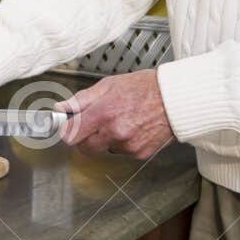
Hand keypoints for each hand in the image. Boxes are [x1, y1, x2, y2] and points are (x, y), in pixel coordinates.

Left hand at [56, 68, 173, 157]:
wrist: (176, 99)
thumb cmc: (145, 88)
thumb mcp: (109, 85)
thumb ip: (82, 99)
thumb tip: (62, 107)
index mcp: (104, 113)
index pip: (71, 135)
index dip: (67, 130)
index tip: (69, 126)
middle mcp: (115, 132)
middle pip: (84, 148)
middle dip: (84, 138)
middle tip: (93, 125)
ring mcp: (128, 145)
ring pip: (104, 149)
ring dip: (106, 140)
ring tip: (121, 121)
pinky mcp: (140, 153)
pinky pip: (122, 152)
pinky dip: (123, 143)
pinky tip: (133, 128)